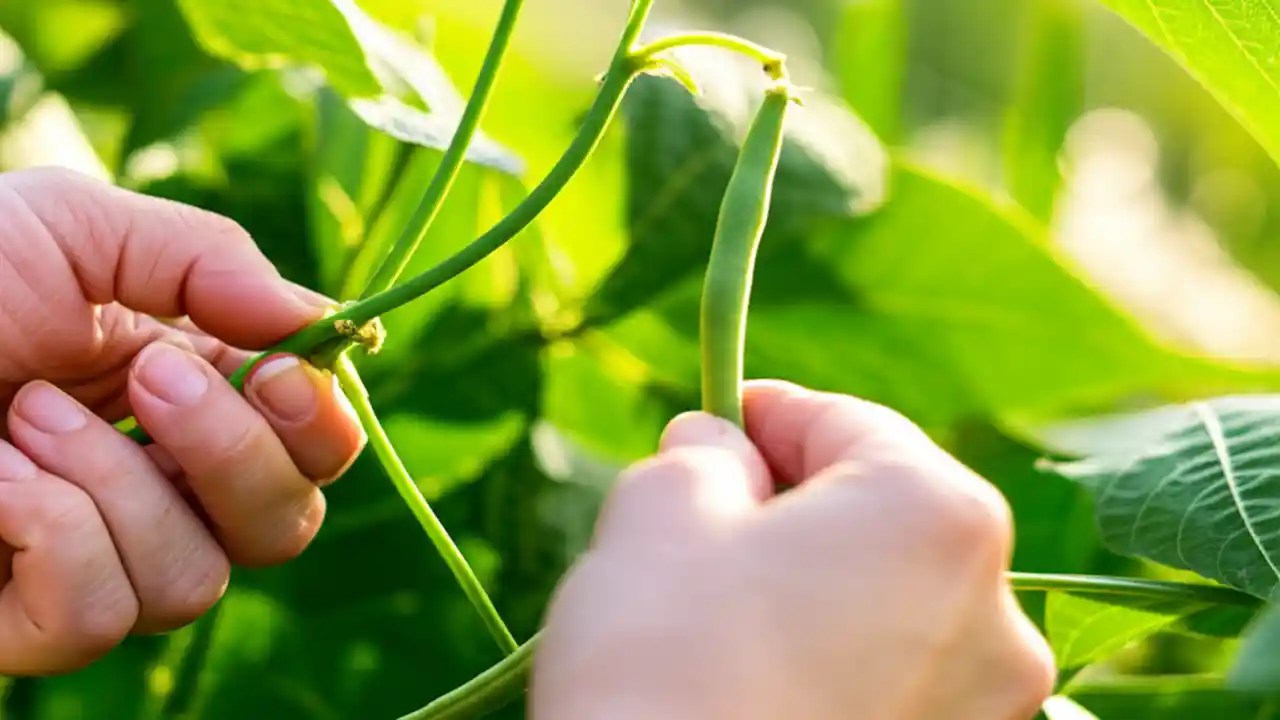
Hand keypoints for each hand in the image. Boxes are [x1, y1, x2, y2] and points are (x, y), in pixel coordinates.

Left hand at [0, 168, 365, 674]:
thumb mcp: (79, 229)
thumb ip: (210, 261)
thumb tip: (324, 323)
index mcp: (194, 397)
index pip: (315, 450)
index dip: (321, 424)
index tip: (281, 373)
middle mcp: (163, 489)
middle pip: (284, 528)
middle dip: (231, 455)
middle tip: (146, 379)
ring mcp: (96, 561)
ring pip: (194, 582)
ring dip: (114, 484)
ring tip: (22, 415)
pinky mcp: (26, 621)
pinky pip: (98, 618)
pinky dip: (51, 535)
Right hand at [531, 381, 1053, 719]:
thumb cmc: (666, 660)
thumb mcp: (660, 511)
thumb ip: (702, 452)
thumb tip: (721, 448)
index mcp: (938, 515)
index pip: (844, 425)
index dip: (764, 418)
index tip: (710, 428)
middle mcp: (996, 611)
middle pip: (877, 517)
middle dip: (789, 508)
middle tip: (700, 527)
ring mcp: (987, 708)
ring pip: (886, 603)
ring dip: (813, 589)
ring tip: (718, 619)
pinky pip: (893, 680)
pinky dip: (835, 665)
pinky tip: (758, 684)